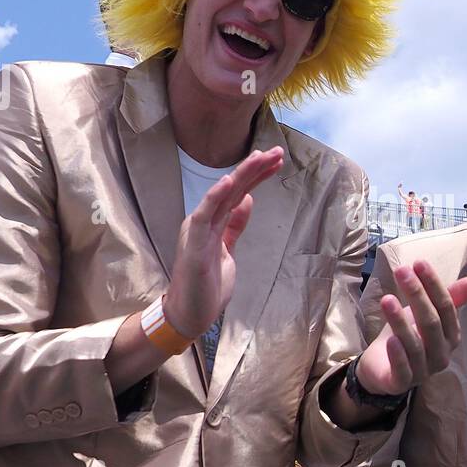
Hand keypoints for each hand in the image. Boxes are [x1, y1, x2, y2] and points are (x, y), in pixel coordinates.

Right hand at [162, 147, 282, 337]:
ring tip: (261, 157)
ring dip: (241, 175)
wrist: (189, 315)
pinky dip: (214, 198)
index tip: (277, 161)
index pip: (238, 192)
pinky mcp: (193, 245)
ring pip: (221, 196)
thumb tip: (248, 200)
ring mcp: (197, 231)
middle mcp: (203, 220)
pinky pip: (203, 216)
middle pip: (232, 188)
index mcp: (212, 222)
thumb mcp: (227, 250)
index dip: (256, 175)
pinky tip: (228, 181)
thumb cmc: (207, 285)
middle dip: (255, 168)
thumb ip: (234, 225)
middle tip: (277, 151)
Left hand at [355, 261, 466, 395]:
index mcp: (451, 336)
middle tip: (401, 271)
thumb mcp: (426, 314)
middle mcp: (441, 354)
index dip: (433, 285)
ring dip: (400, 321)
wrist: (381, 367)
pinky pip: (403, 370)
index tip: (418, 263)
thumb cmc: (408, 336)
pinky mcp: (402, 383)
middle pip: (431, 323)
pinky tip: (390, 339)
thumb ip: (449, 299)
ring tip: (387, 299)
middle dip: (417, 295)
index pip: (446, 307)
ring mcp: (423, 371)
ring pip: (415, 345)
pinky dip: (398, 355)